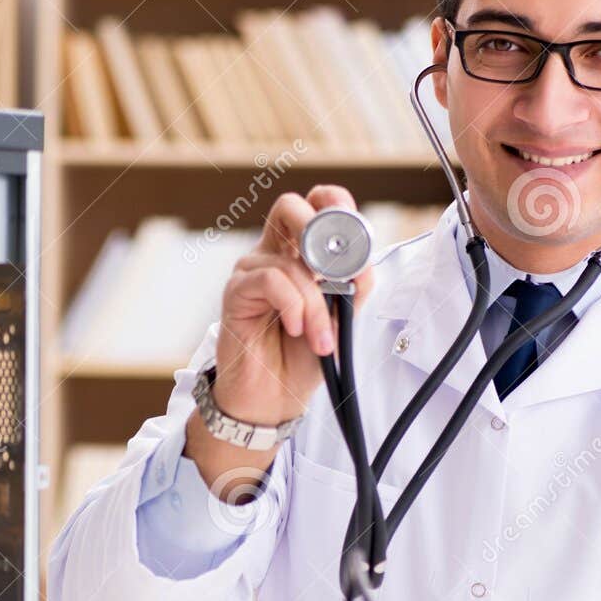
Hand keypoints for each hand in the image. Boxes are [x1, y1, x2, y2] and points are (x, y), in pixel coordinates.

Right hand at [185, 185, 373, 493]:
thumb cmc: (302, 356)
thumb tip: (362, 260)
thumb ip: (354, 285)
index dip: (333, 203)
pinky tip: (297, 329)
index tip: (352, 226)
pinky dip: (293, 306)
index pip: (314, 206)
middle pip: (289, 207)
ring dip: (315, 303)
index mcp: (301, 254)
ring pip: (291, 261)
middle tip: (334, 269)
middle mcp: (274, 254)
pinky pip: (271, 280)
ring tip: (320, 336)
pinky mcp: (237, 292)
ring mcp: (253, 270)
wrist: (275, 397)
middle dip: (318, 230)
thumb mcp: (342, 318)